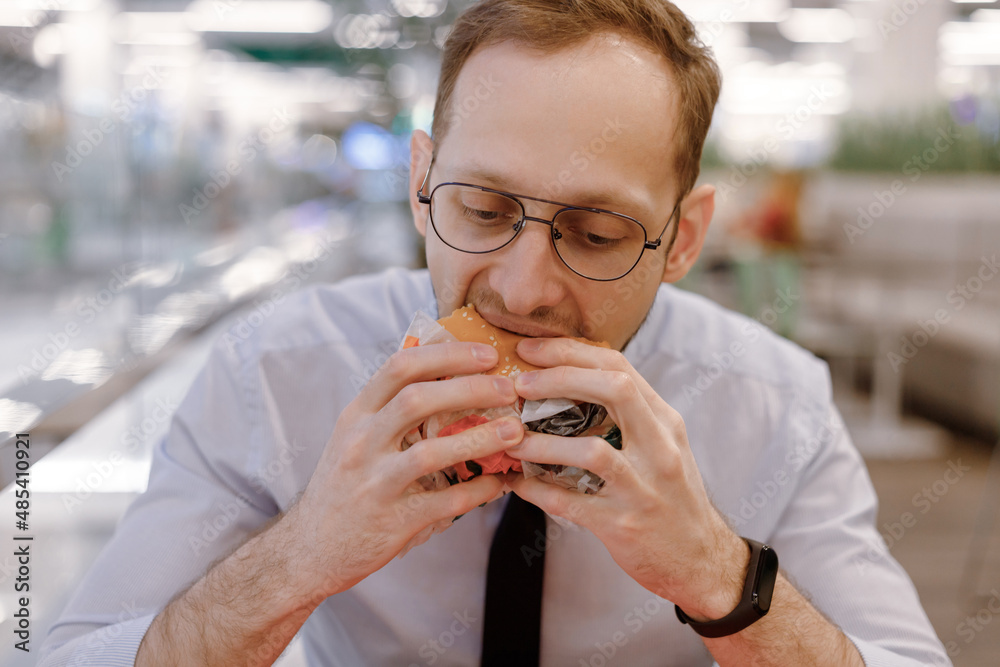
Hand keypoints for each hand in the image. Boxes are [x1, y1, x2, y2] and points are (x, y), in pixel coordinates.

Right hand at [289, 340, 524, 599]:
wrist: (309, 550)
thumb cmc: (343, 486)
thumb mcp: (354, 438)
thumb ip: (389, 408)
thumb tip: (448, 374)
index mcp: (356, 415)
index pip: (400, 367)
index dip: (448, 355)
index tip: (486, 354)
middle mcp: (361, 443)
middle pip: (417, 400)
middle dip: (470, 388)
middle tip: (509, 388)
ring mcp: (374, 483)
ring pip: (431, 452)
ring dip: (479, 438)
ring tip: (516, 432)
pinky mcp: (391, 521)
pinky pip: (443, 502)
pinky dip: (477, 491)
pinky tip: (500, 483)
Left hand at [504, 338, 747, 620]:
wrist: (700, 559)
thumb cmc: (670, 494)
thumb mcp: (662, 445)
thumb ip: (628, 413)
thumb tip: (567, 377)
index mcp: (664, 422)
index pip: (619, 367)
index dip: (570, 352)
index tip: (530, 350)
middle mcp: (660, 448)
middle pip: (614, 390)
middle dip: (559, 379)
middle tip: (519, 384)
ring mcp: (643, 487)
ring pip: (591, 450)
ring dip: (541, 442)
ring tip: (510, 439)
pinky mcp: (623, 524)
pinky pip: (570, 502)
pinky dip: (537, 490)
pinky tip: (514, 483)